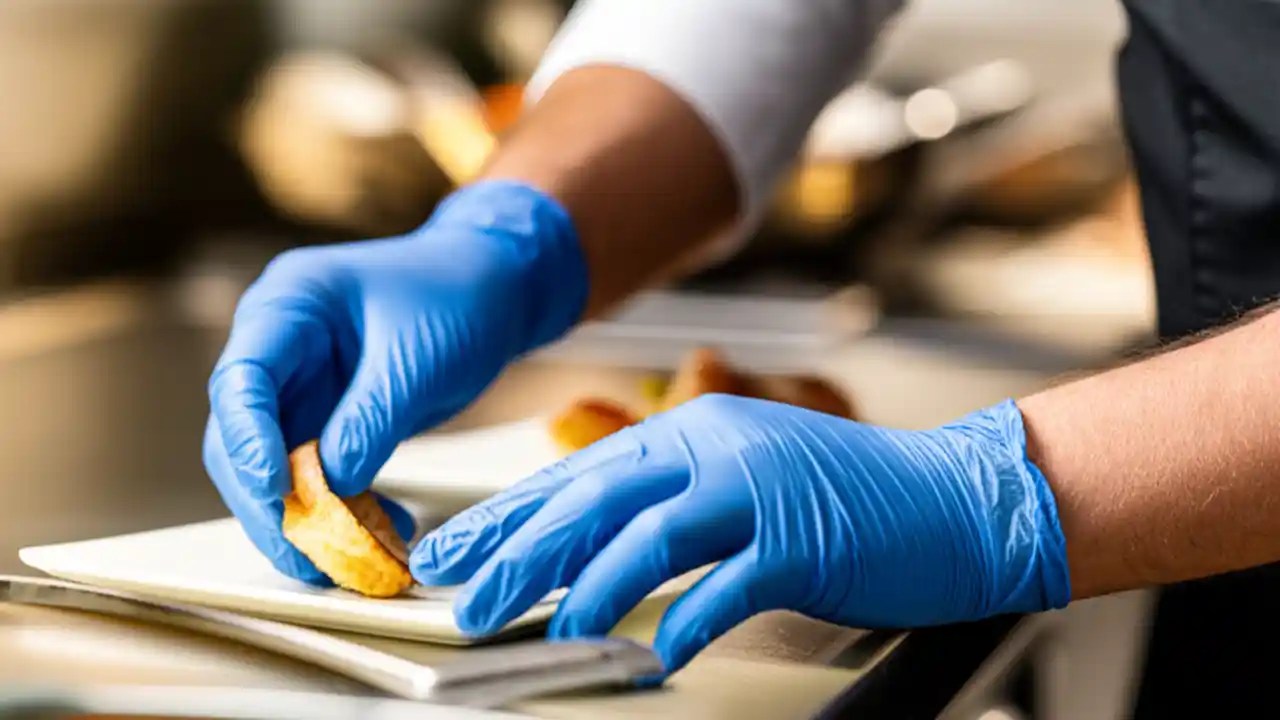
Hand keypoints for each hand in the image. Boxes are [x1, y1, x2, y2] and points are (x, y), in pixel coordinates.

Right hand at [204, 181, 586, 582]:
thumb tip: (333, 487)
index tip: (274, 493)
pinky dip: (343, 507)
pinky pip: (317, 472)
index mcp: (289, 306)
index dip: (248, 442)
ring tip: (346, 562)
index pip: (241, 381)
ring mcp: (300, 384)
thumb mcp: (418, 360)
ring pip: (274, 464)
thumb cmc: (459, 299)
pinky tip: (384, 530)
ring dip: (304, 517)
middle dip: (268, 502)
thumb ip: (370, 420)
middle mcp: (279, 346)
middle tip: (305, 556)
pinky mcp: (328, 416)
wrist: (497, 286)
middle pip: (241, 434)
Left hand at [411, 394, 1070, 673]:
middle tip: (468, 597)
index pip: (580, 473)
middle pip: (596, 499)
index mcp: (694, 432)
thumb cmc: (846, 499)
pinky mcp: (803, 538)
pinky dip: (685, 622)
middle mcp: (718, 447)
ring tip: (548, 630)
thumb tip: (582, 547)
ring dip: (591, 587)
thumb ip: (671, 500)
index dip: (509, 515)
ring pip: (650, 535)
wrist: (958, 497)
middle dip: (522, 552)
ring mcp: (761, 489)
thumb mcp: (743, 479)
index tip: (456, 552)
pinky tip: (656, 656)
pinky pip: (727, 585)